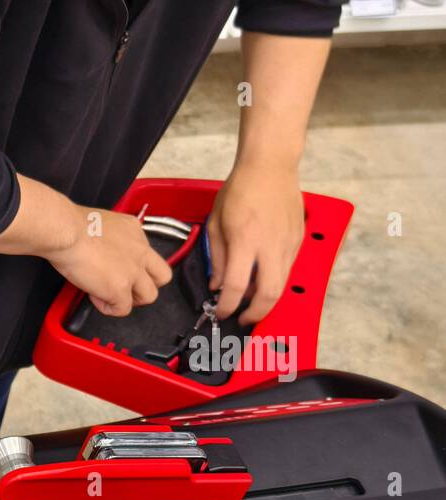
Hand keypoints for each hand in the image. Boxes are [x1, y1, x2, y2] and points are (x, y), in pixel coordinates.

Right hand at [46, 207, 171, 316]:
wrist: (66, 232)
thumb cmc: (71, 225)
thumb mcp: (100, 224)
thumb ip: (109, 239)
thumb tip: (99, 251)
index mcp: (134, 230)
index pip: (147, 252)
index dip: (134, 263)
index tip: (117, 265)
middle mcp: (140, 250)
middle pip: (162, 276)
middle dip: (145, 284)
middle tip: (125, 286)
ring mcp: (133, 271)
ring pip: (149, 296)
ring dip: (130, 299)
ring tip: (109, 295)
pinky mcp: (120, 289)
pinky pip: (122, 309)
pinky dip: (109, 308)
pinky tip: (94, 297)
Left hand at [208, 163, 304, 325]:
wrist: (271, 166)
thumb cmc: (240, 190)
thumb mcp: (216, 224)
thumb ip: (216, 258)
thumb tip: (217, 284)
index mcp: (246, 241)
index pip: (236, 286)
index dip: (227, 306)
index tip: (221, 312)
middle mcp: (271, 245)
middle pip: (269, 295)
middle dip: (255, 314)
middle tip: (242, 318)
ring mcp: (289, 243)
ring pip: (282, 285)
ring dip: (265, 299)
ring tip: (249, 299)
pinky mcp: (299, 240)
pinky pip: (287, 269)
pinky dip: (274, 280)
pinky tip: (260, 277)